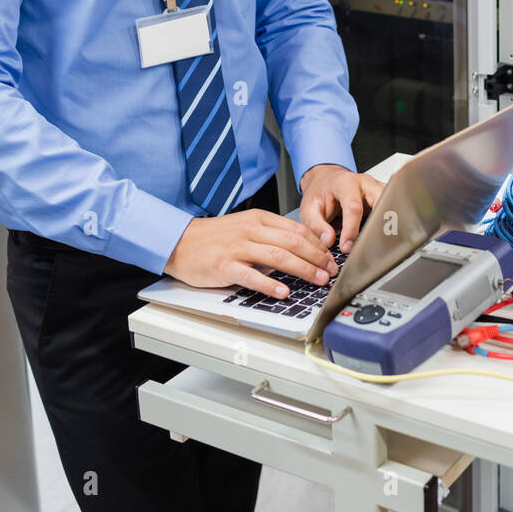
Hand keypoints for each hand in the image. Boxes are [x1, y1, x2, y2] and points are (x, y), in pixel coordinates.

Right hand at [163, 210, 339, 298]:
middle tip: (331, 271)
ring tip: (317, 280)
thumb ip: (271, 234)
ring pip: (278, 256)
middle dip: (317, 257)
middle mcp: (251, 231)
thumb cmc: (215, 237)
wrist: (181, 242)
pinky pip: (252, 276)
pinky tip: (283, 292)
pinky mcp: (225, 266)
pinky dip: (270, 285)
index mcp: (259, 219)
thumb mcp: (246, 226)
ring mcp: (238, 248)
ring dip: (302, 269)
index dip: (318, 244)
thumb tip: (301, 248)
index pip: (297, 229)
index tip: (330, 257)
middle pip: (293, 242)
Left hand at [299, 163, 384, 251]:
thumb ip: (316, 226)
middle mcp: (365, 183)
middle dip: (379, 224)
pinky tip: (385, 236)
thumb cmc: (319, 193)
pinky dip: (391, 222)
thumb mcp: (308, 209)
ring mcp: (376, 189)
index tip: (347, 247)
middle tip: (372, 245)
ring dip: (389, 222)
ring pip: (391, 203)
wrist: (326, 181)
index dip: (351, 229)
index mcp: (345, 183)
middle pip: (381, 201)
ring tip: (381, 243)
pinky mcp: (383, 197)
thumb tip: (329, 240)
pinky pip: (392, 208)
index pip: (354, 207)